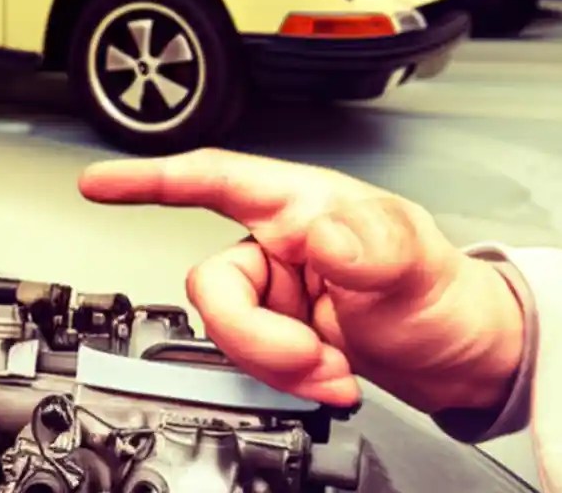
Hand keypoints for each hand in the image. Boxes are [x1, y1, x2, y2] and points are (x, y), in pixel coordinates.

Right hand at [79, 149, 524, 412]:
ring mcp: (277, 292)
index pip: (213, 179)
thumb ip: (366, 245)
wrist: (463, 359)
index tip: (98, 182)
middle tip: (310, 359)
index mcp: (302, 204)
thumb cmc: (444, 294)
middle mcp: (280, 242)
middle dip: (255, 335)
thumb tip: (317, 234)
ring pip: (226, 330)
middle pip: (213, 284)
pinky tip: (329, 381)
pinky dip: (286, 380)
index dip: (149, 179)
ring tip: (332, 372)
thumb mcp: (414, 263)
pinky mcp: (280, 334)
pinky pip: (249, 360)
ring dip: (277, 364)